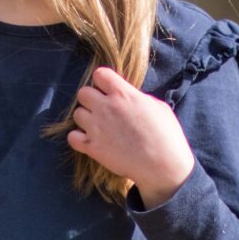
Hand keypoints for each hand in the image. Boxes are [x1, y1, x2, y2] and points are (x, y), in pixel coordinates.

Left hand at [67, 65, 196, 205]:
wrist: (163, 165)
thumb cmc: (166, 135)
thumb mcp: (157, 106)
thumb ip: (136, 98)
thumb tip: (128, 97)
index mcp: (123, 94)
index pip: (100, 74)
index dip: (103, 81)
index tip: (109, 90)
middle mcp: (106, 107)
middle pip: (83, 93)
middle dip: (91, 99)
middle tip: (102, 109)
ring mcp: (96, 127)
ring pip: (77, 114)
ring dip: (86, 119)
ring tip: (98, 127)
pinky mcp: (92, 147)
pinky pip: (72, 137)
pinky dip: (79, 139)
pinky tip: (90, 141)